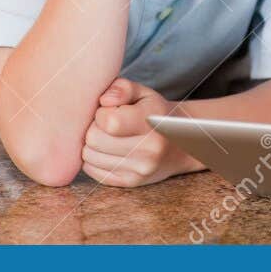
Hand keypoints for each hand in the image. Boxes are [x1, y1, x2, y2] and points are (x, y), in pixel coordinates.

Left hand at [81, 78, 203, 187]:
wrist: (181, 143)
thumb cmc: (155, 113)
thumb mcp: (144, 93)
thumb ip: (123, 88)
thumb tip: (103, 100)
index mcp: (151, 124)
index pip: (108, 121)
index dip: (102, 112)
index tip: (111, 110)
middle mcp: (148, 151)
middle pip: (94, 139)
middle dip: (94, 128)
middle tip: (107, 123)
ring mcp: (139, 170)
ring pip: (89, 157)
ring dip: (92, 144)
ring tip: (108, 136)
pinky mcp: (130, 183)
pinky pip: (93, 171)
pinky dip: (94, 159)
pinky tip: (107, 150)